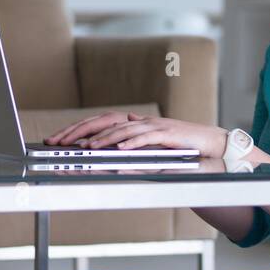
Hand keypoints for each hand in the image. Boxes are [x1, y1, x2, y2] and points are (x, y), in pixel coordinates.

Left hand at [45, 111, 227, 158]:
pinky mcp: (167, 133)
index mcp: (136, 123)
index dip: (80, 129)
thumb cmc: (182, 145)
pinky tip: (119, 149)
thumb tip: (118, 135)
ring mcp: (155, 125)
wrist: (210, 142)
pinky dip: (130, 142)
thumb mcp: (153, 143)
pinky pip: (145, 137)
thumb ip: (135, 139)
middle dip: (83, 132)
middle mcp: (142, 121)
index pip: (102, 122)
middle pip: (106, 122)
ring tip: (87, 148)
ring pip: (123, 130)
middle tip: (63, 142)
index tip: (59, 139)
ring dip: (103, 139)